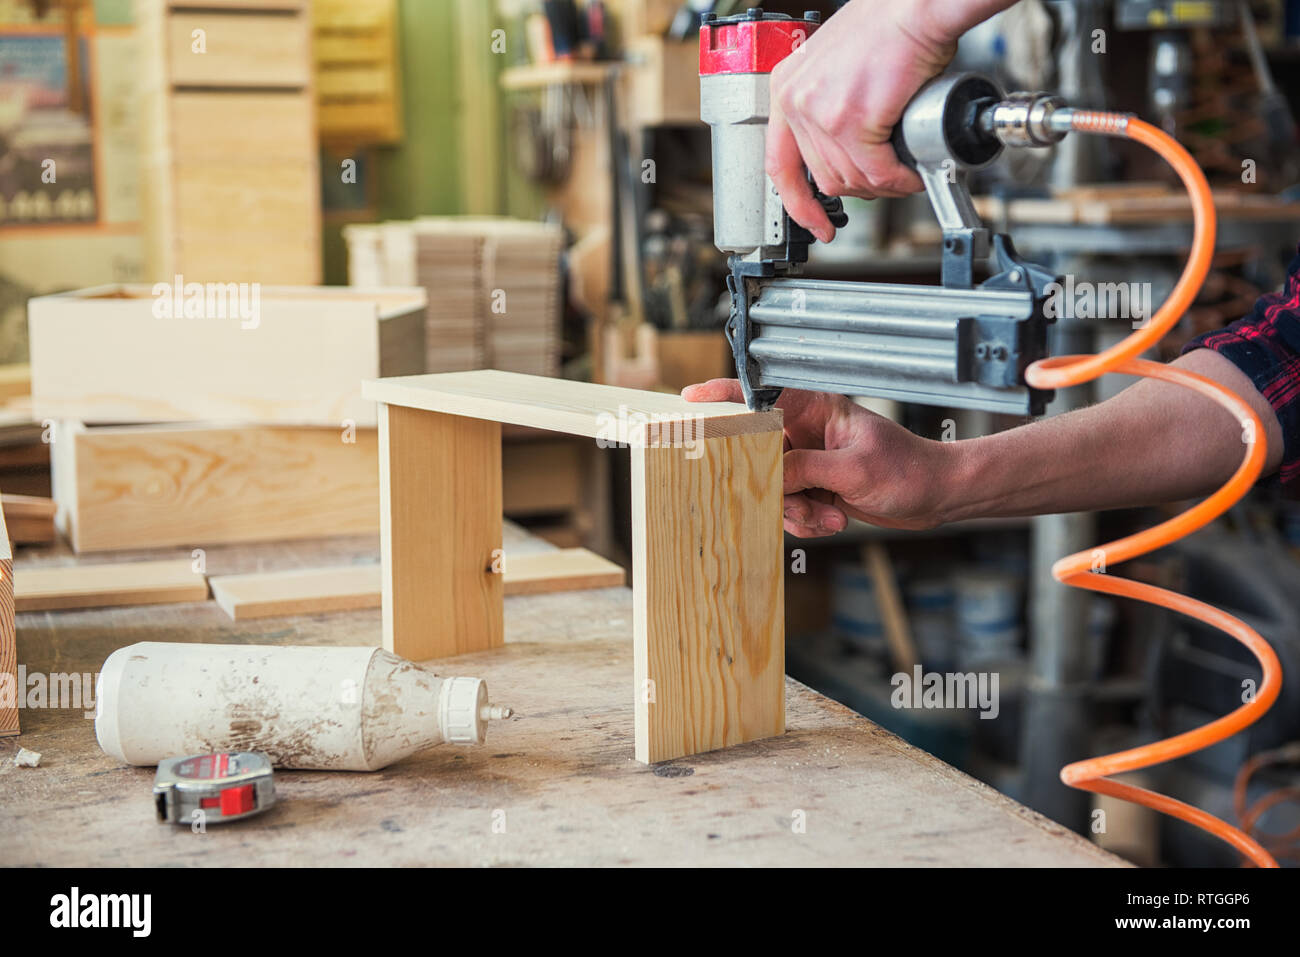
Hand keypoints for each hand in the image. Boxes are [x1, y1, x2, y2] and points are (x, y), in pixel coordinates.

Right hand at [681, 379, 955, 536]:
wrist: (935, 496)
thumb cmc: (908, 469)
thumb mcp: (852, 469)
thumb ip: (804, 469)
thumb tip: (768, 476)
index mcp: (816, 408)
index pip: (761, 395)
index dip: (724, 396)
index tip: (692, 401)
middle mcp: (807, 431)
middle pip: (757, 453)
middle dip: (773, 486)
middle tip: (798, 500)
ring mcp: (809, 460)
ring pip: (771, 487)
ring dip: (796, 510)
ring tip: (830, 513)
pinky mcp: (814, 485)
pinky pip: (787, 505)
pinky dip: (805, 519)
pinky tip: (833, 518)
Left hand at [766, 0, 1012, 240]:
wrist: (915, 6)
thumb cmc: (887, 27)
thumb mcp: (835, 69)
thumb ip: (828, 108)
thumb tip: (843, 153)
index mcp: (786, 90)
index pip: (779, 165)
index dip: (798, 203)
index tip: (815, 223)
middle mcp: (795, 102)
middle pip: (822, 177)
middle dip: (859, 189)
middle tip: (886, 185)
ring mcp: (821, 113)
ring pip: (850, 179)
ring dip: (882, 187)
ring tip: (904, 176)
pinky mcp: (853, 120)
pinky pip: (877, 172)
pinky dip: (899, 181)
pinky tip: (911, 175)